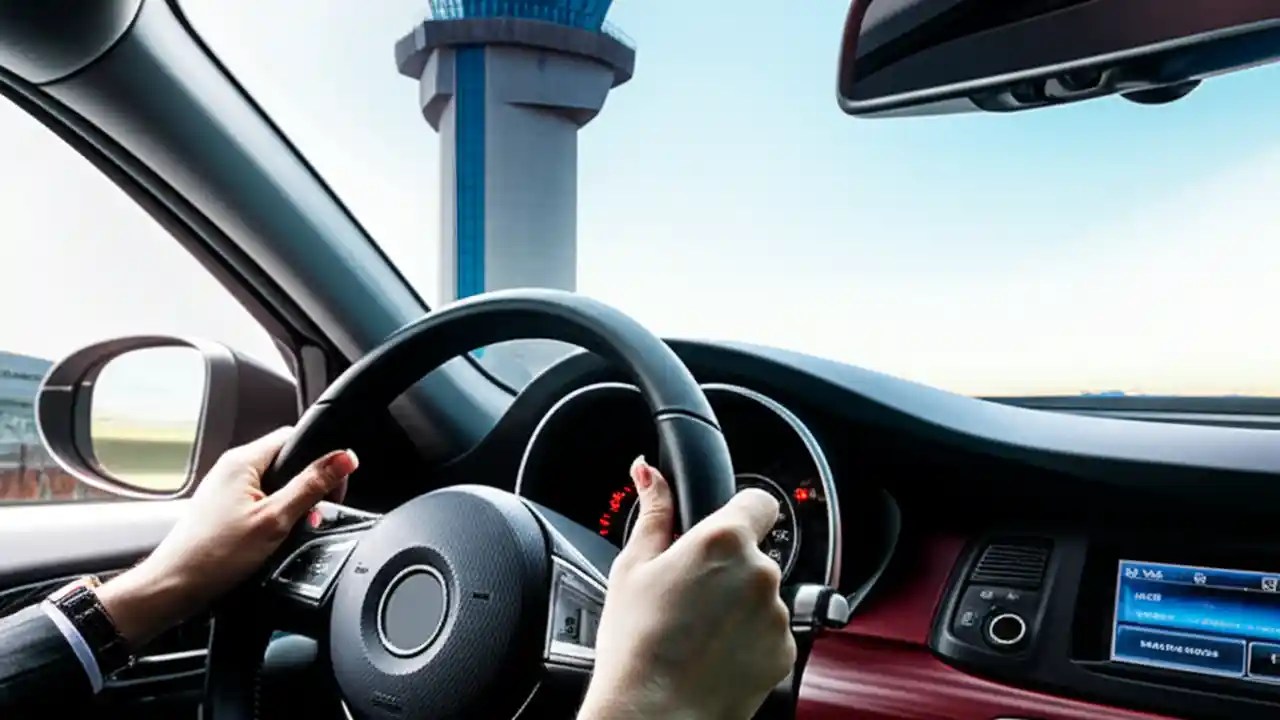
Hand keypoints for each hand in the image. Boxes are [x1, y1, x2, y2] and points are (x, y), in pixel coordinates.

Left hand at [96, 427, 357, 647]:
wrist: (174, 587)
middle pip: (287, 463)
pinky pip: (261, 502)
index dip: (320, 459)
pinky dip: (274, 517)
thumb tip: (345, 458)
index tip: (333, 486)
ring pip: (275, 485)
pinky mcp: (224, 510)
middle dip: (307, 487)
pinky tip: (274, 538)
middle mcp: (232, 469)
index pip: (294, 437)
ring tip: (292, 530)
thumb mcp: (275, 519)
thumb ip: (312, 485)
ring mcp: (226, 490)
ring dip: (292, 506)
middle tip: (313, 515)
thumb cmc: (215, 555)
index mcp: (243, 460)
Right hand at [579, 458, 795, 719]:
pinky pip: (770, 632)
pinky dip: (749, 639)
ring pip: (762, 595)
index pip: (759, 501)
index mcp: (724, 540)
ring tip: (698, 631)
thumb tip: (649, 472)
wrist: (654, 714)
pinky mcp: (785, 651)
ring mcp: (777, 614)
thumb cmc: (637, 644)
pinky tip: (713, 653)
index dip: (740, 512)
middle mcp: (760, 572)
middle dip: (729, 568)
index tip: (721, 530)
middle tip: (689, 596)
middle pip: (754, 554)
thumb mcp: (633, 567)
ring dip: (739, 605)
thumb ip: (653, 512)